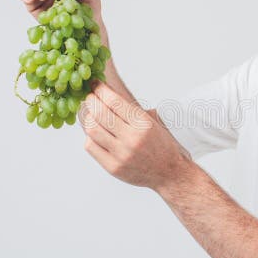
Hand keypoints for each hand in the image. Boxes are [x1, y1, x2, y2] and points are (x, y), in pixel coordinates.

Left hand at [79, 81, 194, 189]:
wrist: (169, 173)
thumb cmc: (161, 145)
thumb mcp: (152, 122)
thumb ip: (131, 110)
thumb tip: (106, 92)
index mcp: (144, 124)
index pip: (114, 101)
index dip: (101, 89)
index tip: (95, 84)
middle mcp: (132, 139)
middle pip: (100, 113)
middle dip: (91, 101)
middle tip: (89, 97)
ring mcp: (121, 154)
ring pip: (92, 130)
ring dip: (88, 118)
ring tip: (90, 113)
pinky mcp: (113, 167)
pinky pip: (91, 146)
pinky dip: (89, 136)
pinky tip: (95, 133)